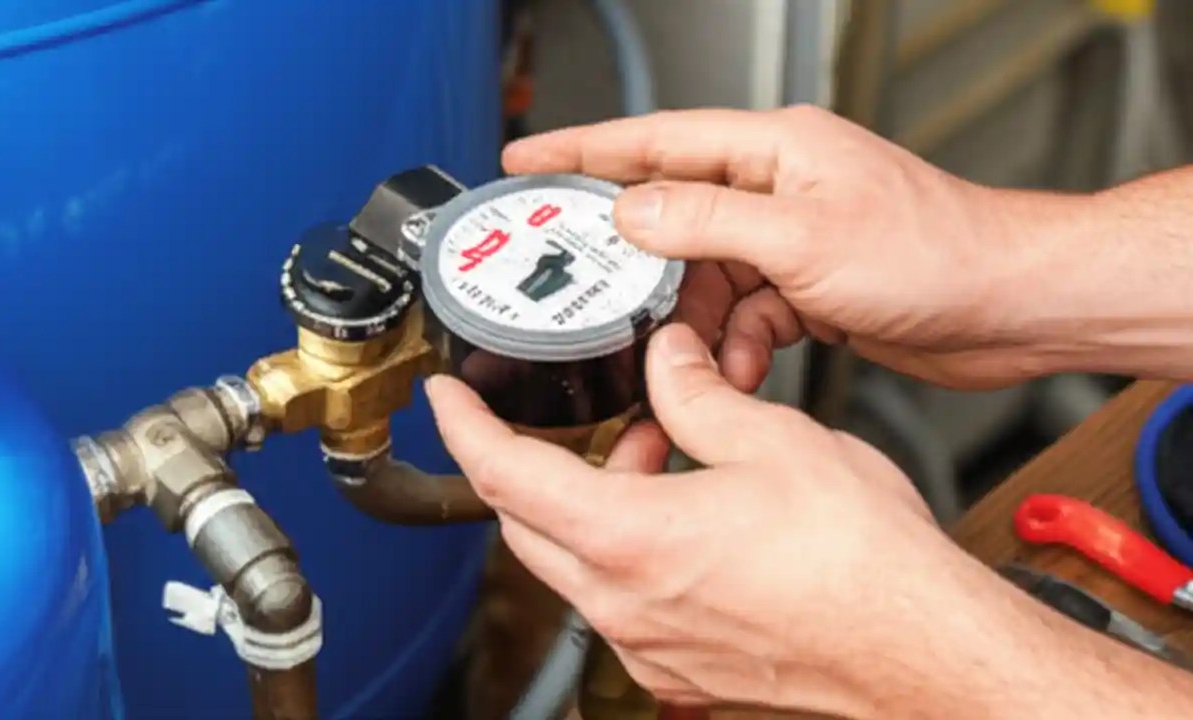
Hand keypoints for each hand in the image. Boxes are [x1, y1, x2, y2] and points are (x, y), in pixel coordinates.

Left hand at [427, 323, 1057, 716]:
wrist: (925, 653)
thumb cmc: (864, 567)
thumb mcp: (774, 442)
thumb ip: (698, 395)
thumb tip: (668, 362)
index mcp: (628, 539)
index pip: (504, 474)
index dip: (465, 427)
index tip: (448, 399)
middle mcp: (624, 605)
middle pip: (527, 525)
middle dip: (532, 465)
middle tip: (570, 422)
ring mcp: (651, 647)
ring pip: (577, 565)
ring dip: (593, 506)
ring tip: (655, 456)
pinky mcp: (684, 670)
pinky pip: (624, 603)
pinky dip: (629, 552)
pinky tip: (683, 520)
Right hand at [502, 105, 1089, 389]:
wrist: (1008, 307)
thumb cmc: (936, 252)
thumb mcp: (804, 237)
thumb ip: (708, 222)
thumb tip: (632, 213)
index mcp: (773, 150)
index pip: (655, 141)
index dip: (582, 152)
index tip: (526, 163)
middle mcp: (777, 187)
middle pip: (673, 221)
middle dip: (638, 271)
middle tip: (596, 302)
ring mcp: (792, 238)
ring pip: (705, 280)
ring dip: (696, 326)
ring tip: (697, 358)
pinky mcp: (807, 285)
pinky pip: (743, 314)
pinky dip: (738, 344)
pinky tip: (748, 365)